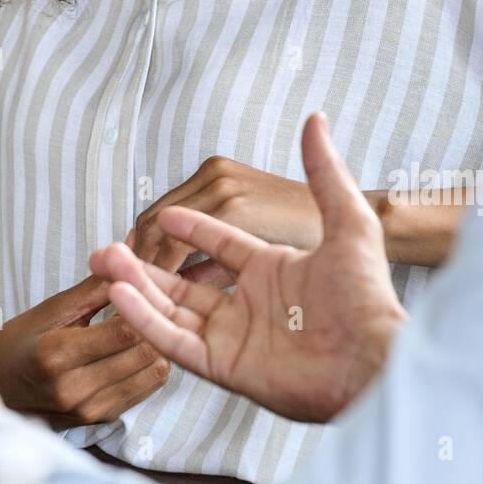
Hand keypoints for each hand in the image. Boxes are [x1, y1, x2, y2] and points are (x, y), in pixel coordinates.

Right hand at [0, 276, 169, 426]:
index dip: (144, 303)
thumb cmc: (19, 342)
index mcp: (57, 353)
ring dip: (158, 344)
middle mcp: (74, 388)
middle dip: (156, 321)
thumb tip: (130, 256)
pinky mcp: (98, 421)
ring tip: (149, 324)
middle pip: (144, 351)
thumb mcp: (51, 308)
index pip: (124, 329)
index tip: (148, 285)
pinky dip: (149, 366)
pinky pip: (145, 391)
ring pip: (152, 372)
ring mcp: (88, 410)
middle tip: (157, 301)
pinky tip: (138, 349)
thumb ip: (95, 286)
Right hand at [91, 112, 406, 423]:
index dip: (189, 231)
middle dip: (143, 263)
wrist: (378, 353)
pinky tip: (121, 294)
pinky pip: (176, 341)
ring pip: (171, 308)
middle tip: (108, 248)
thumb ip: (323, 169)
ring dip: (136, 286)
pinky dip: (146, 319)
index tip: (162, 218)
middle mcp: (248, 304)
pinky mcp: (226, 366)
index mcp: (270, 270)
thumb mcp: (349, 219)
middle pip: (182, 280)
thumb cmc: (369, 293)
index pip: (217, 246)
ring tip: (104, 263)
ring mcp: (235, 336)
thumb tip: (317, 117)